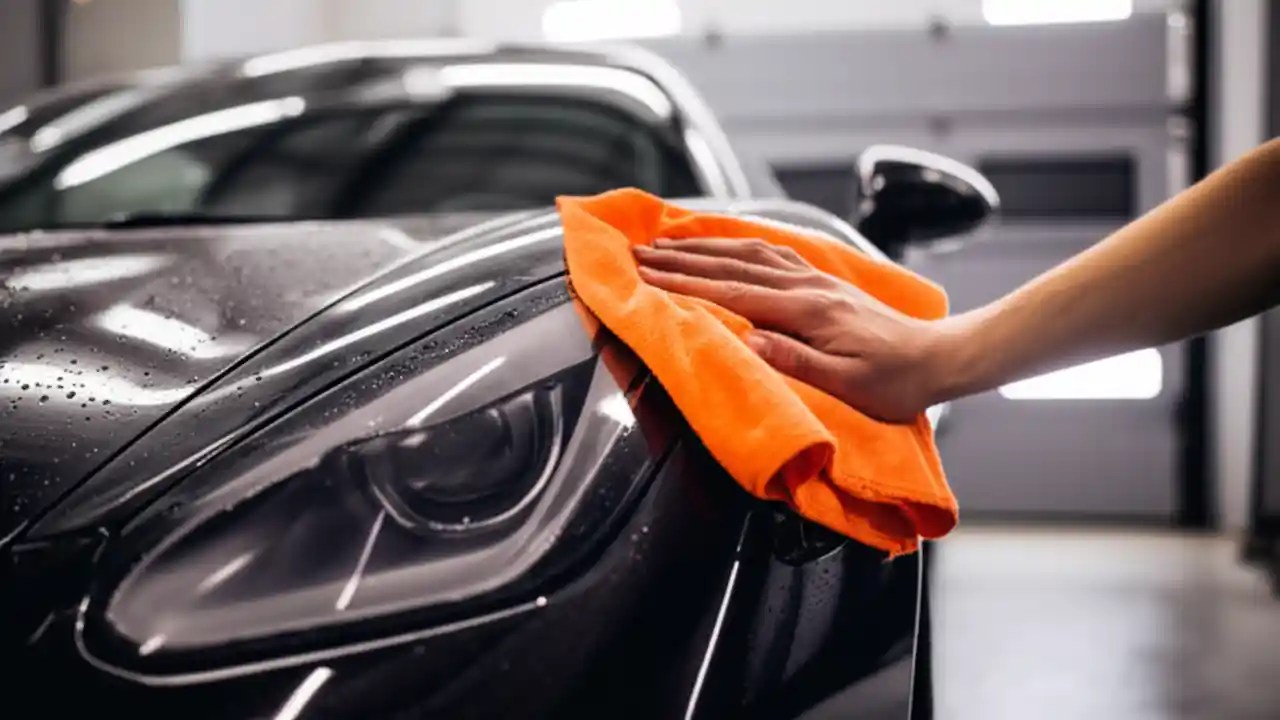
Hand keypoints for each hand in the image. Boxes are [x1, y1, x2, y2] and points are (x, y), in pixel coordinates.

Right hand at [633, 238, 955, 422]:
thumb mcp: (847, 383)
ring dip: (704, 247)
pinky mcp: (822, 281)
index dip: (684, 284)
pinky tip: (723, 243)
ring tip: (666, 244)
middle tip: (638, 253)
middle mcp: (807, 286)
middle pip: (731, 265)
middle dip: (681, 258)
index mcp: (806, 311)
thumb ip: (796, 359)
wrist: (938, 358)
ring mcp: (815, 279)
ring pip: (748, 252)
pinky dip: (738, 243)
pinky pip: (771, 252)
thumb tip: (749, 340)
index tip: (645, 276)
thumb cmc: (893, 382)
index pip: (731, 293)